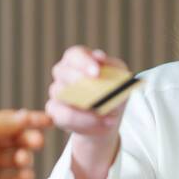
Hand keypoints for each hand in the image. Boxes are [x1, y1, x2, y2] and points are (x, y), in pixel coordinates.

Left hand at [0, 108, 52, 178]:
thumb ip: (6, 122)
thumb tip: (26, 115)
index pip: (11, 121)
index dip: (30, 120)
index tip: (49, 121)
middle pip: (16, 139)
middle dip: (28, 139)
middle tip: (36, 142)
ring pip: (14, 159)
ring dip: (23, 158)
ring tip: (22, 160)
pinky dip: (19, 178)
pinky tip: (26, 176)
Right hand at [45, 46, 129, 178]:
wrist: (107, 123)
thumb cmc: (114, 97)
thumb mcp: (122, 82)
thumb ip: (114, 70)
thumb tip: (102, 61)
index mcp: (78, 64)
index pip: (74, 55)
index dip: (83, 61)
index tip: (97, 70)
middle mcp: (63, 78)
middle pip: (63, 73)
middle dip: (82, 82)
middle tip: (104, 91)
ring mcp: (57, 96)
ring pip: (62, 96)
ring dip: (88, 107)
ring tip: (111, 115)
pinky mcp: (56, 114)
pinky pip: (64, 116)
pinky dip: (86, 121)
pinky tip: (105, 123)